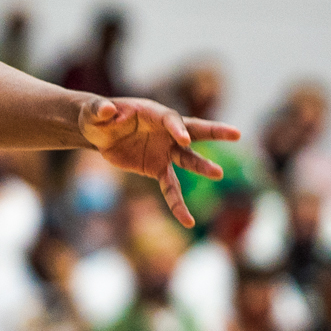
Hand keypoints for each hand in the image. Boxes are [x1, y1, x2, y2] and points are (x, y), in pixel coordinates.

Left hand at [79, 97, 240, 228]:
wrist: (98, 133)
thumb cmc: (97, 116)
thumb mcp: (93, 112)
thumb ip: (98, 110)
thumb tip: (105, 109)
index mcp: (152, 113)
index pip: (170, 118)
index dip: (176, 128)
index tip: (183, 139)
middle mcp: (165, 131)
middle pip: (193, 131)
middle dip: (214, 132)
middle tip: (236, 133)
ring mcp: (164, 151)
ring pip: (188, 160)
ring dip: (202, 167)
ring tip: (218, 173)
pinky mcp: (157, 169)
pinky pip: (171, 188)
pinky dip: (178, 204)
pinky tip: (187, 221)